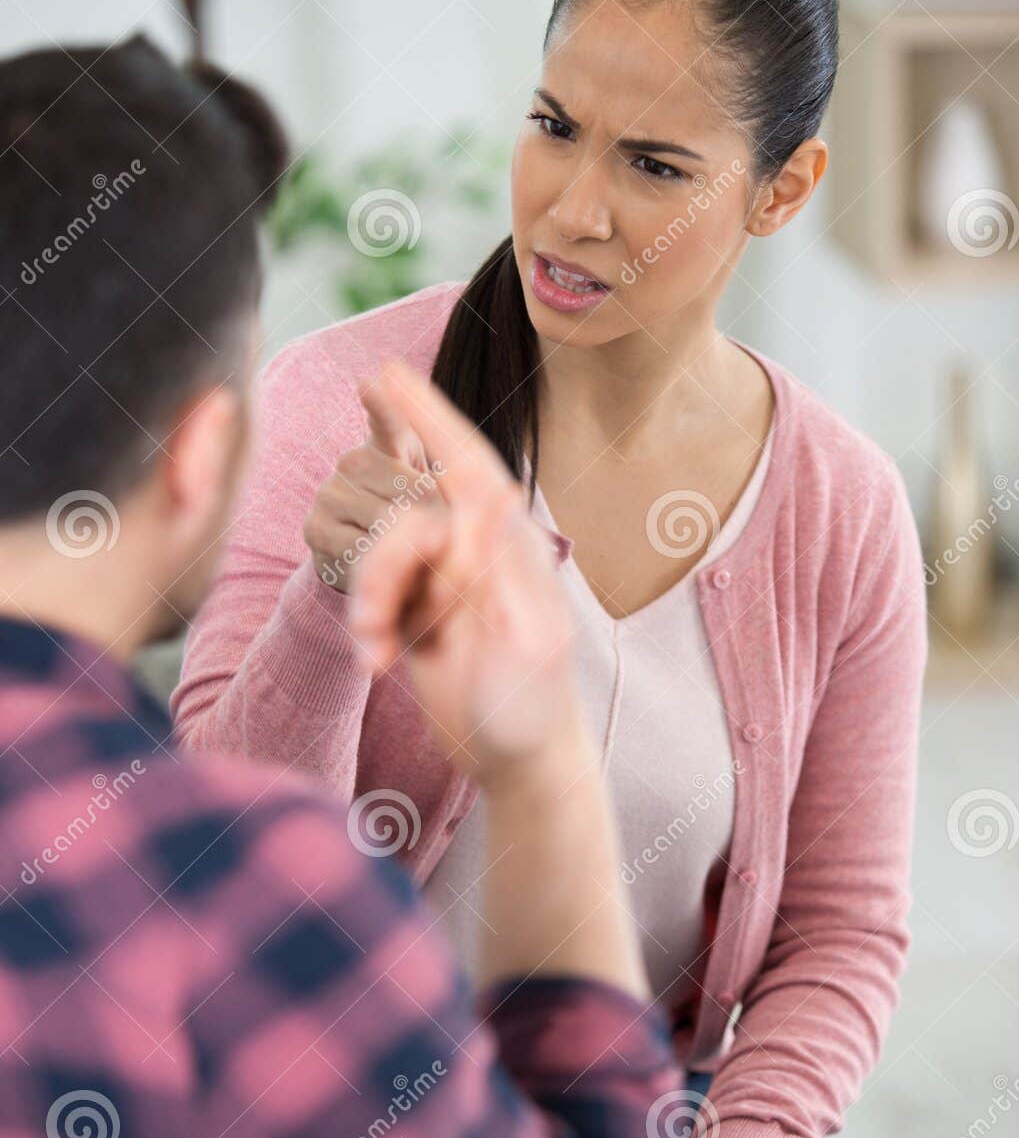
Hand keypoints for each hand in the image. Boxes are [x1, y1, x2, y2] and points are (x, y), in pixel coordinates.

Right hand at [303, 390, 439, 591]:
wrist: (374, 561)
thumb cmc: (412, 521)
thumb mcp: (435, 492)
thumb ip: (440, 475)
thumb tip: (425, 470)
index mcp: (388, 445)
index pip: (387, 421)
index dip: (381, 404)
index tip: (367, 383)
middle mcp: (353, 461)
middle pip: (407, 492)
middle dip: (433, 520)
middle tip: (438, 535)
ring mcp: (329, 493)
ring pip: (385, 523)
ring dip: (409, 545)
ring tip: (411, 551)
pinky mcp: (314, 527)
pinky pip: (359, 548)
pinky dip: (378, 562)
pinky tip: (380, 561)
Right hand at [350, 361, 581, 786]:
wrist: (519, 763)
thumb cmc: (533, 710)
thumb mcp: (528, 639)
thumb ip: (508, 568)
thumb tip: (498, 492)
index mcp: (510, 549)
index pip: (466, 465)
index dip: (428, 416)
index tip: (384, 374)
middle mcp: (477, 556)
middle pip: (405, 521)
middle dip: (379, 566)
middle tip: (369, 625)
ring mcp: (445, 584)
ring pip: (382, 557)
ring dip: (368, 602)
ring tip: (374, 654)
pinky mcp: (418, 613)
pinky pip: (374, 596)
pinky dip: (367, 627)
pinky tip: (378, 663)